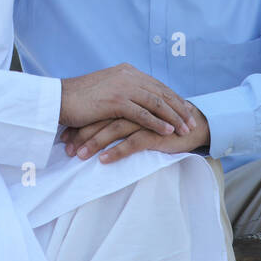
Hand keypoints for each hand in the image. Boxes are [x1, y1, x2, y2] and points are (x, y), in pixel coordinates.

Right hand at [60, 64, 198, 135]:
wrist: (59, 98)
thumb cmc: (80, 97)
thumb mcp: (105, 87)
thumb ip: (122, 90)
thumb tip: (135, 98)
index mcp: (127, 71)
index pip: (157, 85)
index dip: (174, 98)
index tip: (187, 109)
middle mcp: (128, 75)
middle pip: (161, 92)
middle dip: (179, 107)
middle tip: (193, 121)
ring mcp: (122, 87)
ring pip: (156, 102)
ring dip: (173, 117)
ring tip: (185, 129)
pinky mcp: (115, 101)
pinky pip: (142, 114)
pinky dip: (157, 123)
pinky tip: (168, 131)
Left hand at [64, 113, 209, 163]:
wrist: (195, 125)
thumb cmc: (162, 123)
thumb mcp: (138, 117)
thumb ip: (119, 115)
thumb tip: (94, 125)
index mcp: (127, 99)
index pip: (98, 110)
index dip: (80, 124)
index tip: (64, 139)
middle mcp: (134, 105)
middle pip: (102, 118)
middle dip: (82, 134)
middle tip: (67, 149)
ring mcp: (145, 118)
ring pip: (114, 129)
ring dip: (95, 143)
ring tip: (80, 156)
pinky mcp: (156, 132)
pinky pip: (133, 142)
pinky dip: (117, 152)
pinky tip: (104, 161)